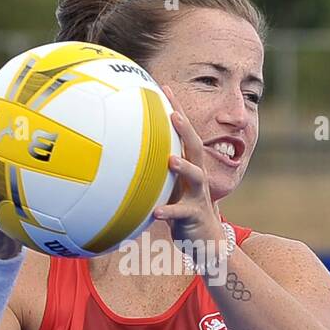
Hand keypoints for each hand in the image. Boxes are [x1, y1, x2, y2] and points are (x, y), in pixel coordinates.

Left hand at [152, 85, 221, 249]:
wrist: (206, 241)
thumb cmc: (182, 210)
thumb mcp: (170, 188)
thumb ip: (154, 172)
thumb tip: (123, 154)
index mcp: (190, 167)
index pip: (185, 134)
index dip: (177, 110)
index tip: (165, 88)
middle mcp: (197, 177)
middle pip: (196, 147)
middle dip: (186, 129)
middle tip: (173, 114)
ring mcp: (198, 196)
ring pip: (196, 177)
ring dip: (184, 167)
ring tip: (170, 160)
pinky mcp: (194, 216)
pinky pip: (181, 213)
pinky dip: (169, 211)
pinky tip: (154, 212)